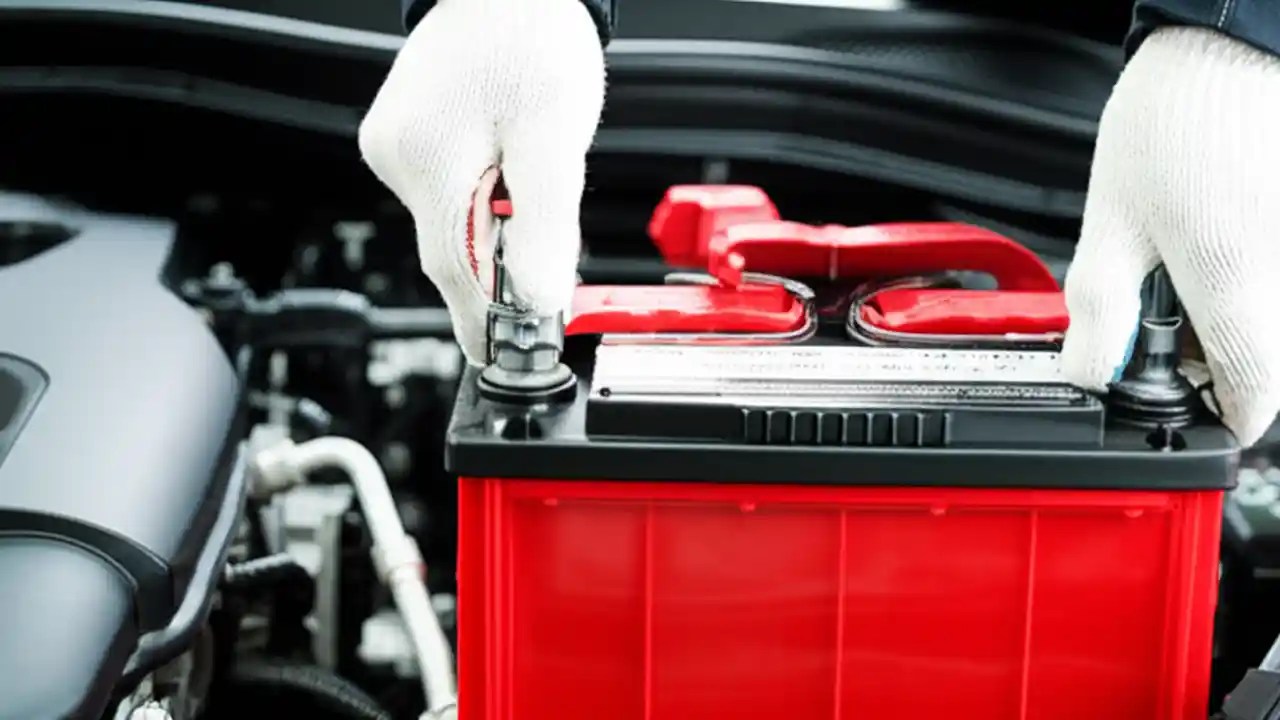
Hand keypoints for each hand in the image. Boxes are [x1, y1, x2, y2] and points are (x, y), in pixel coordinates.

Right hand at [358, 0, 604, 363]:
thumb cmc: (534, 41)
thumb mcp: (557, 137)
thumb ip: (547, 223)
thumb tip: (538, 298)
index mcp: (427, 159)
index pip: (455, 271)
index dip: (486, 321)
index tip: (508, 361)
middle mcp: (395, 157)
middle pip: (448, 254)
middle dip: (494, 283)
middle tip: (536, 313)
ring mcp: (392, 147)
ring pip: (447, 226)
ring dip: (489, 242)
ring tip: (531, 220)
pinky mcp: (402, 138)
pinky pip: (442, 196)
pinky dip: (476, 210)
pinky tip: (505, 188)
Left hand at [1061, 27, 1279, 445]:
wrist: (1233, 43)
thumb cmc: (1175, 118)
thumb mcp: (1110, 222)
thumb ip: (1101, 308)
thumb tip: (1093, 372)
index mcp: (1235, 279)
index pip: (1255, 395)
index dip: (1222, 418)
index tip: (1194, 413)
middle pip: (1268, 361)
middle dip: (1215, 361)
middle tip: (1166, 325)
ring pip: (1275, 319)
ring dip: (1233, 318)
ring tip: (1187, 267)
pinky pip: (1279, 276)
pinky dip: (1252, 278)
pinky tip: (1215, 242)